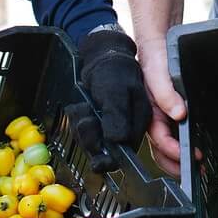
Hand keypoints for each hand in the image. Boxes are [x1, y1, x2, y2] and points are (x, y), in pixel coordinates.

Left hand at [75, 28, 149, 168]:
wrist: (100, 57)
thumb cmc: (112, 70)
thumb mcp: (115, 92)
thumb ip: (117, 116)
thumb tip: (117, 141)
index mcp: (139, 122)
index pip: (127, 153)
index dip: (109, 158)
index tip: (97, 159)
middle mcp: (127, 127)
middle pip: (106, 151)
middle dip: (91, 138)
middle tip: (87, 120)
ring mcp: (112, 125)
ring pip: (93, 142)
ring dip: (82, 128)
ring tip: (84, 109)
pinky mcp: (100, 121)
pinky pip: (85, 132)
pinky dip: (79, 120)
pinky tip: (81, 107)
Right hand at [137, 36, 186, 178]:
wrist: (158, 43)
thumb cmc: (154, 57)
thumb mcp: (158, 73)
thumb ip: (166, 94)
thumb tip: (180, 114)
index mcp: (148, 113)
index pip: (159, 140)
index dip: (174, 152)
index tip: (192, 156)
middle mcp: (155, 119)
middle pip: (162, 152)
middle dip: (177, 166)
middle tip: (198, 171)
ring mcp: (165, 118)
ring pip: (170, 147)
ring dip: (182, 160)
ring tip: (201, 166)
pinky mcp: (174, 113)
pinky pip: (179, 134)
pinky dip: (187, 146)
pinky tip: (199, 148)